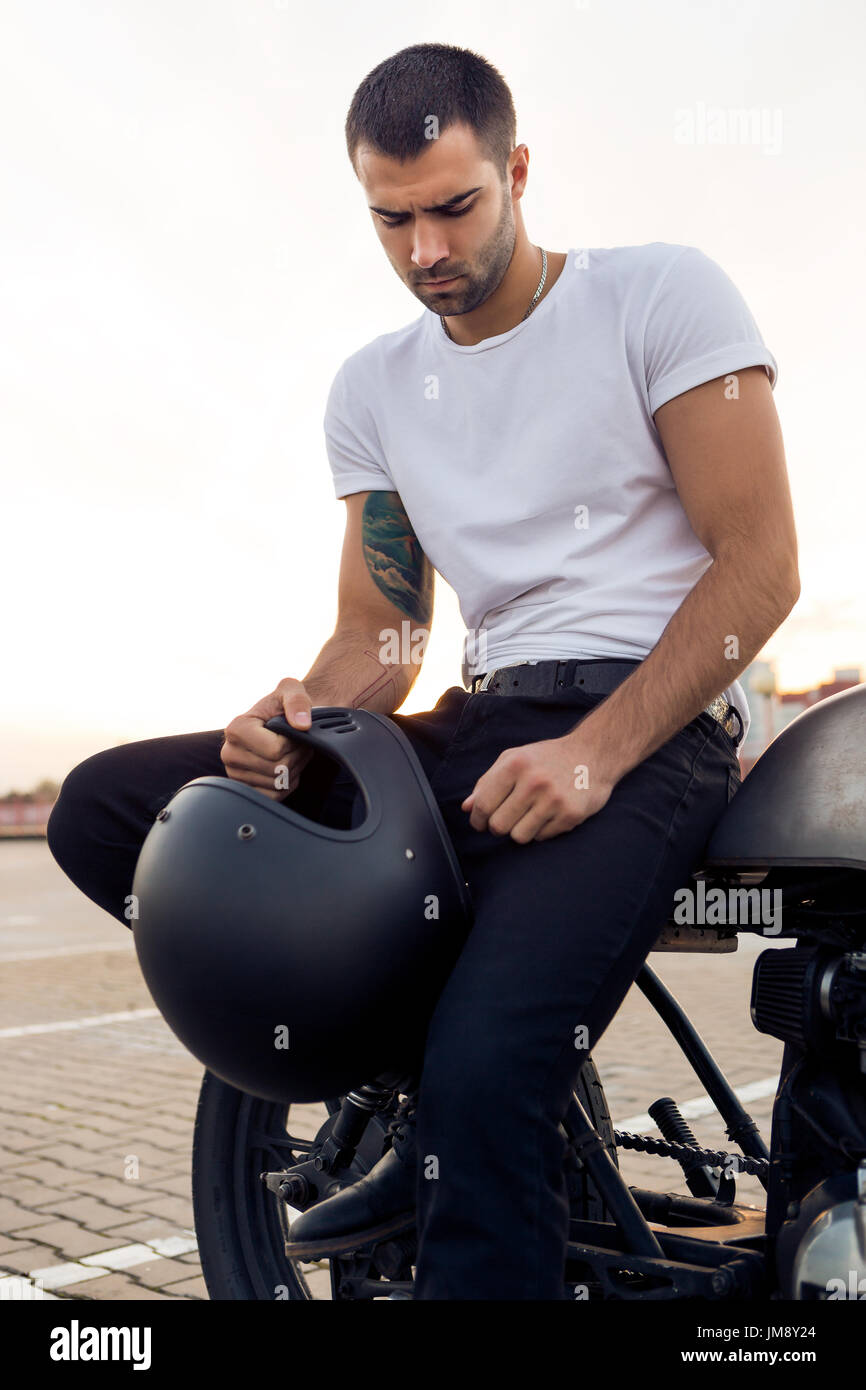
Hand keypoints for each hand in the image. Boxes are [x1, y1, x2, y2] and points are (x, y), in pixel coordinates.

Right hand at [221, 677, 315, 800]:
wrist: (281, 721)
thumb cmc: (285, 705)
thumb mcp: (292, 691)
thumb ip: (298, 701)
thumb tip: (301, 725)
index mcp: (236, 728)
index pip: (275, 750)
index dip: (294, 743)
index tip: (293, 730)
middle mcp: (229, 753)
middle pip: (278, 769)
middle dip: (297, 756)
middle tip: (297, 743)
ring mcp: (234, 774)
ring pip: (278, 784)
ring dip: (294, 769)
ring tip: (291, 752)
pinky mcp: (245, 789)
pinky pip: (274, 797)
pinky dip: (287, 785)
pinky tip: (286, 767)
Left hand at [460, 733, 616, 842]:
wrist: (593, 754)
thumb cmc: (548, 758)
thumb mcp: (514, 759)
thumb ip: (487, 782)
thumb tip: (467, 808)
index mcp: (515, 764)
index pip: (484, 804)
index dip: (478, 819)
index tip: (480, 823)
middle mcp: (534, 781)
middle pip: (499, 825)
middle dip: (498, 827)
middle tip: (506, 819)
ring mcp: (554, 799)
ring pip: (519, 836)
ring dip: (520, 830)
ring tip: (528, 815)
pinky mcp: (571, 814)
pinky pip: (542, 837)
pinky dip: (541, 830)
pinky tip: (548, 814)